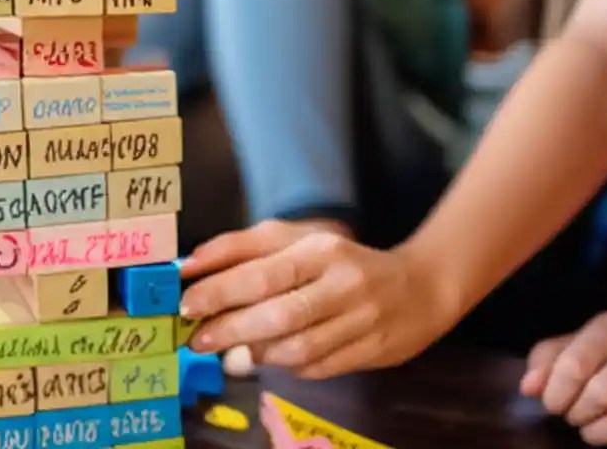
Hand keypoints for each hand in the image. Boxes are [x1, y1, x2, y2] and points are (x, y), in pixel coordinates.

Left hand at [179, 220, 456, 378]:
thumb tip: (189, 264)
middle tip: (196, 338)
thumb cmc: (338, 260)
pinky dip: (285, 366)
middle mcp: (344, 285)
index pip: (263, 273)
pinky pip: (316, 367)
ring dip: (255, 352)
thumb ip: (240, 248)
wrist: (419, 287)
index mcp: (322, 250)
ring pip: (297, 348)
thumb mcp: (293, 239)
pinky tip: (267, 356)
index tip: (186, 303)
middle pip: (279, 314)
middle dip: (230, 329)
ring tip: (227, 350)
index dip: (220, 291)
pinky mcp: (371, 352)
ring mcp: (361, 322)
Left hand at [521, 312, 606, 446]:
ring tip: (591, 428)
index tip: (551, 404)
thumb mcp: (569, 349)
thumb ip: (545, 362)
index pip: (576, 364)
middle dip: (578, 413)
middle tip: (572, 416)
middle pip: (602, 393)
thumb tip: (529, 387)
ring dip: (601, 431)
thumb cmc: (601, 358)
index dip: (557, 392)